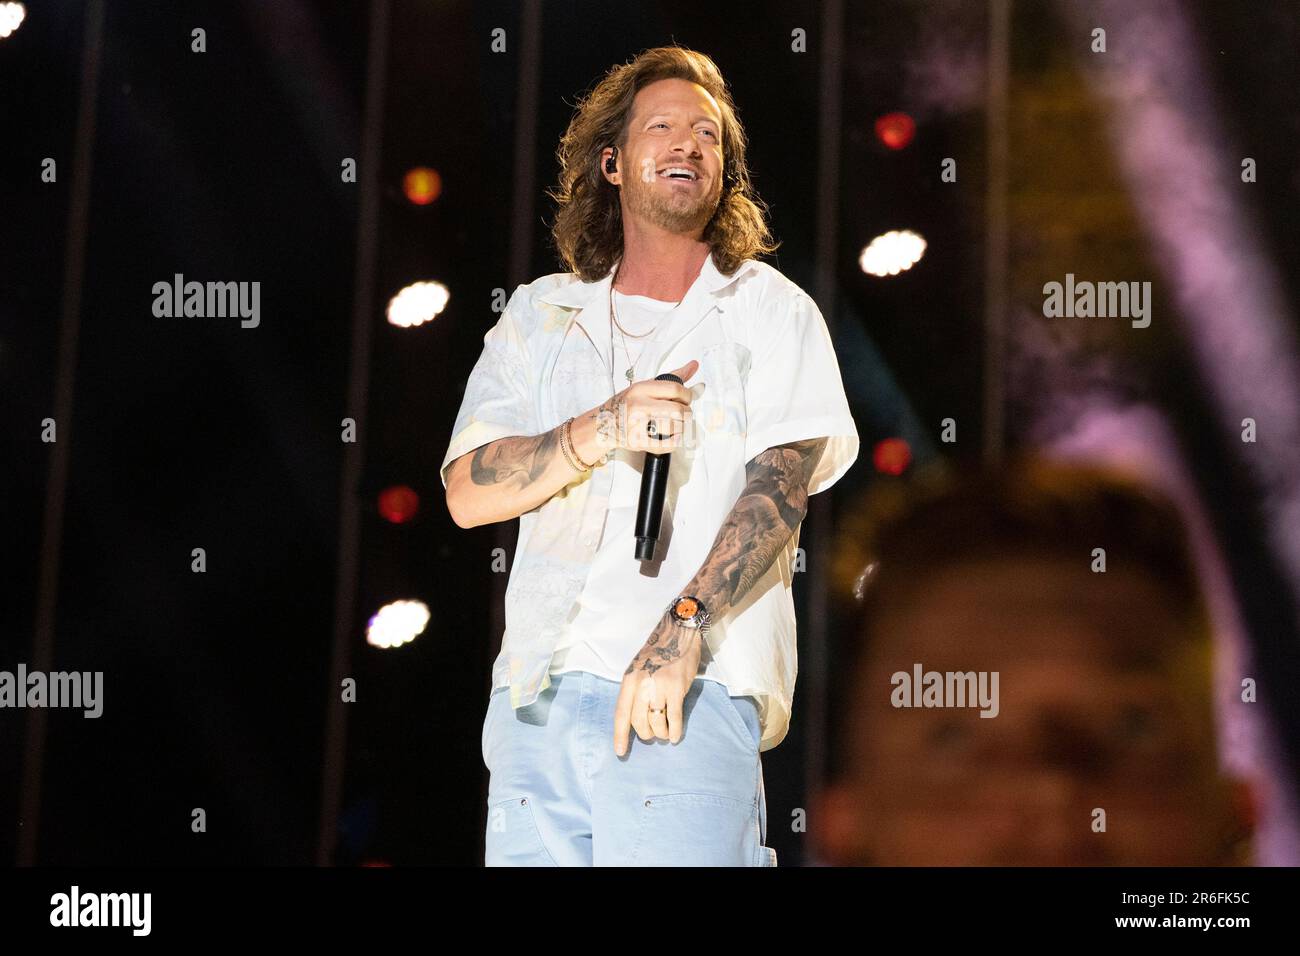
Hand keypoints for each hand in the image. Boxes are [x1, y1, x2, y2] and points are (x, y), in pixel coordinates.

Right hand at [595, 360, 698, 453]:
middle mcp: (639, 405)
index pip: (675, 389)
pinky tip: (673, 438)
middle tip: (683, 414)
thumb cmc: (627, 405)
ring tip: (677, 425)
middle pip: (678, 410)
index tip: (687, 399)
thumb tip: (693, 365)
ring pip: (673, 427)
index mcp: (641, 389)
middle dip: (687, 413)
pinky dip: (674, 443)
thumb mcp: (646, 386)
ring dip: (681, 428)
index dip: (688, 395)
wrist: (603, 424)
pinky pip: (665, 445)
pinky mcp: (637, 441)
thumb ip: (672, 377)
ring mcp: (637, 425)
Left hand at [613, 613, 703, 755]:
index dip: (620, 735)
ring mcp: (660, 686)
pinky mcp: (677, 688)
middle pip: (638, 721)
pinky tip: (676, 735)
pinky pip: (674, 717)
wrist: (679, 633)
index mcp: (629, 680)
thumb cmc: (659, 652)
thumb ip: (635, 691)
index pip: (621, 713)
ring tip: (665, 734)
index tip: (620, 752)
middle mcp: (642, 684)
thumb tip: (636, 718)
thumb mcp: (638, 669)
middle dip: (645, 734)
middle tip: (652, 735)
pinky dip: (675, 730)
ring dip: (661, 733)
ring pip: (656, 722)